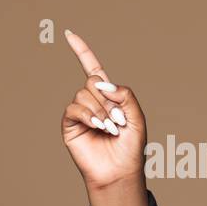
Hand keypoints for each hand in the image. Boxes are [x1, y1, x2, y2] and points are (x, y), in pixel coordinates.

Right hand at [61, 29, 146, 190]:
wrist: (120, 171)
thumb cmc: (130, 147)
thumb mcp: (137, 116)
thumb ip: (125, 94)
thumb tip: (101, 83)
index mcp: (108, 97)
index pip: (92, 68)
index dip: (82, 51)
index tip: (69, 34)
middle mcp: (91, 102)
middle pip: (92, 83)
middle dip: (108, 100)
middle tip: (118, 121)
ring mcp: (80, 114)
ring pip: (83, 95)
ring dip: (100, 111)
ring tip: (109, 129)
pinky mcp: (69, 126)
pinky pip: (73, 109)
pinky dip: (88, 115)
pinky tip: (98, 126)